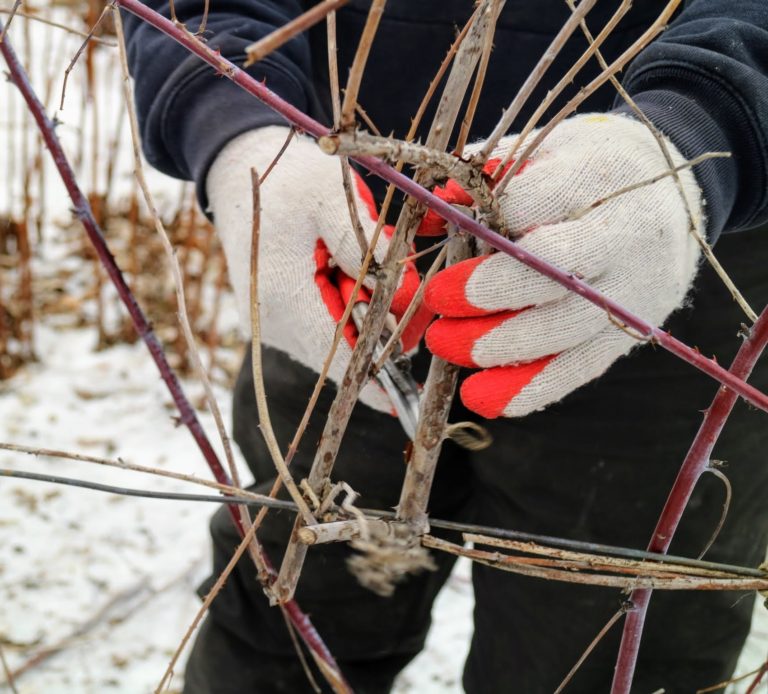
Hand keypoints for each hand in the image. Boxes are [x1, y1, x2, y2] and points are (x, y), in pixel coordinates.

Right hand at [207, 126, 430, 411]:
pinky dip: (350, 314)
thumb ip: (361, 241)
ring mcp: (275, 325)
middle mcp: (275, 323)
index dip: (373, 378)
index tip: (404, 398)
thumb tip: (398, 285)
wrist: (242, 175)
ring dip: (367, 321)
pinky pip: (324, 330)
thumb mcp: (327, 195)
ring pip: (335, 345)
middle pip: (342, 354)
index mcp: (285, 297)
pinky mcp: (282, 318)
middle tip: (412, 295)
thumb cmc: (287, 182)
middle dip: (383, 333)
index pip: (335, 357)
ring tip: (378, 273)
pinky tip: (356, 278)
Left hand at [421, 113, 703, 417]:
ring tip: (445, 345)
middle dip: (490, 291)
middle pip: (558, 272)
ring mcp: (633, 292)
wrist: (673, 197)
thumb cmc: (592, 172)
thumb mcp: (549, 149)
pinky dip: (529, 388)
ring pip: (566, 328)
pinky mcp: (629, 333)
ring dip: (500, 346)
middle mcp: (628, 237)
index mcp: (606, 176)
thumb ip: (491, 175)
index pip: (543, 199)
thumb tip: (434, 205)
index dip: (488, 219)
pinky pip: (581, 368)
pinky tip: (483, 397)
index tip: (445, 221)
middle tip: (437, 299)